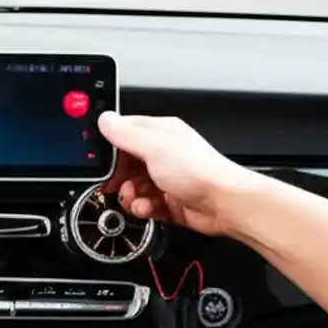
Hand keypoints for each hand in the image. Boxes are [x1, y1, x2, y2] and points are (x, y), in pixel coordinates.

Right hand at [98, 112, 260, 236]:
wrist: (224, 204)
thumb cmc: (199, 172)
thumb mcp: (155, 147)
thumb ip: (126, 134)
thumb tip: (105, 119)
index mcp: (160, 134)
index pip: (125, 133)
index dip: (111, 147)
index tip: (103, 161)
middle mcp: (164, 154)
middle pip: (126, 163)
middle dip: (119, 176)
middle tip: (117, 183)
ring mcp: (166, 178)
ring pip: (134, 186)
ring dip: (129, 195)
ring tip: (136, 198)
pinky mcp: (169, 200)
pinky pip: (145, 204)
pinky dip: (142, 208)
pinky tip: (148, 208)